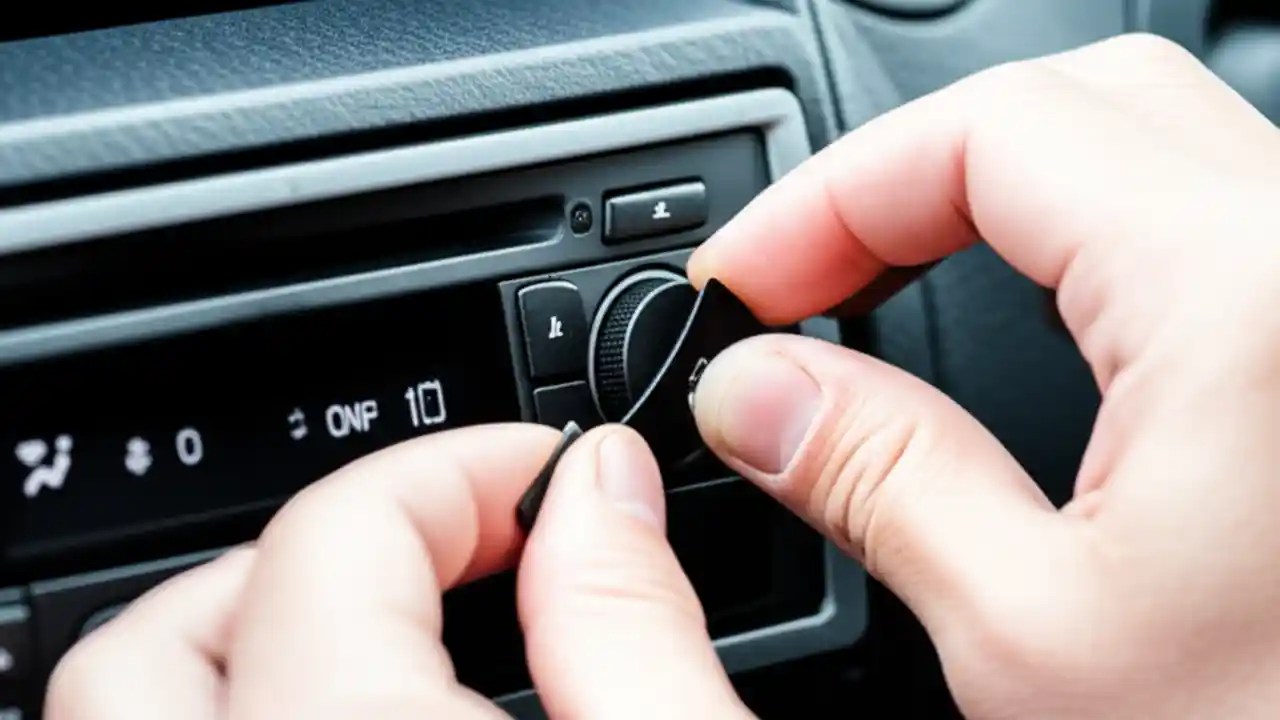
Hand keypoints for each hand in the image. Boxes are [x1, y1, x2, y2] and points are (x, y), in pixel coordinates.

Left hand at [44, 424, 751, 718]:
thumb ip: (635, 619)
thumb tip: (602, 486)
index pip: (336, 541)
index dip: (458, 472)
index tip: (548, 478)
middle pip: (151, 642)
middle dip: (304, 551)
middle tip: (443, 548)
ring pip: (139, 718)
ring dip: (250, 642)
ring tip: (391, 635)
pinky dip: (252, 716)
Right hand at [689, 33, 1279, 718]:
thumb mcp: (1038, 641)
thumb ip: (878, 481)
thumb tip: (754, 391)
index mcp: (1247, 298)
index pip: (990, 135)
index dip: (827, 195)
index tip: (741, 282)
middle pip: (1065, 110)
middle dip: (898, 179)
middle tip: (797, 281)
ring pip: (1134, 147)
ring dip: (979, 197)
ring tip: (871, 285)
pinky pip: (1191, 217)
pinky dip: (1064, 235)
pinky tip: (1010, 305)